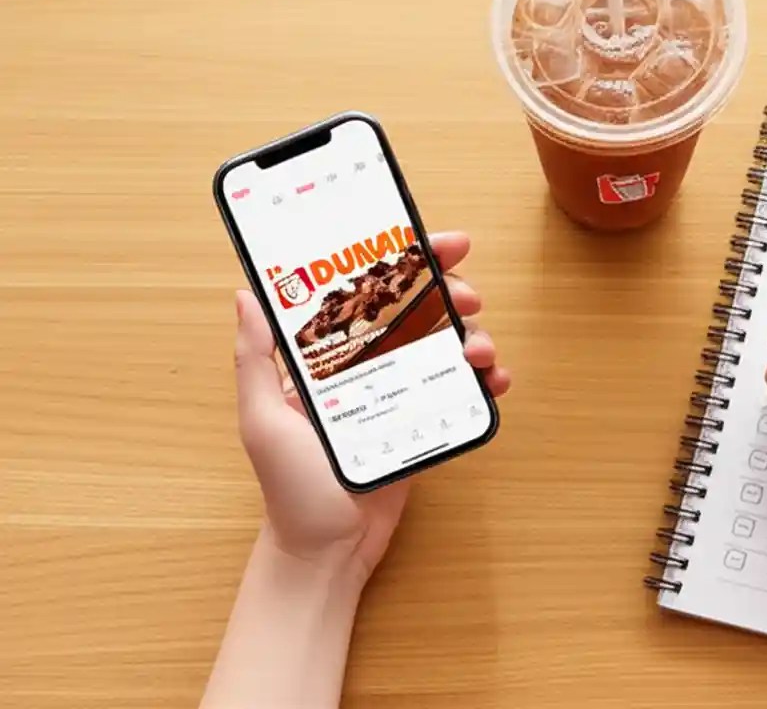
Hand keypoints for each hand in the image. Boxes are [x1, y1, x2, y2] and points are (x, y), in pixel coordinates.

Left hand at [233, 232, 510, 582]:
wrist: (328, 550)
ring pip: (447, 344)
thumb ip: (255, 360)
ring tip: (478, 350)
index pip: (367, 291)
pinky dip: (486, 379)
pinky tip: (495, 380)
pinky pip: (463, 390)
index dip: (403, 259)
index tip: (436, 242)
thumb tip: (246, 295)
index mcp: (329, 355)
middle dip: (449, 290)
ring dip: (473, 334)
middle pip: (418, 309)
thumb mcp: (262, 420)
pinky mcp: (427, 422)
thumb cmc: (289, 489)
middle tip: (466, 295)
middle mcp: (368, 365)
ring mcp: (401, 392)